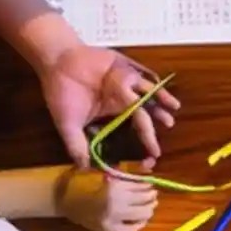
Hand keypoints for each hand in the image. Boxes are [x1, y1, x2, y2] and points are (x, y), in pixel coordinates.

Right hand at [38, 45, 180, 167]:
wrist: (57, 61)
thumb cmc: (61, 92)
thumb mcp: (68, 123)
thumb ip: (76, 145)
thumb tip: (83, 169)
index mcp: (113, 111)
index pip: (133, 130)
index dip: (143, 141)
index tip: (151, 156)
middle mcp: (123, 98)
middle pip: (144, 114)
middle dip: (153, 127)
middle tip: (163, 138)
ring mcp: (126, 82)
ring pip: (149, 93)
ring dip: (162, 100)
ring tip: (174, 108)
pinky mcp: (125, 67)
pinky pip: (142, 75)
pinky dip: (151, 81)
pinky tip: (160, 86)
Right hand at [57, 170, 158, 230]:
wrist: (60, 198)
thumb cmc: (81, 180)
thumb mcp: (102, 170)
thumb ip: (125, 170)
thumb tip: (150, 164)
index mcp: (113, 187)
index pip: (140, 186)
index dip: (147, 184)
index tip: (149, 182)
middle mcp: (115, 204)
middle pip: (144, 201)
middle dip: (151, 196)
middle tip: (153, 193)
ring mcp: (111, 219)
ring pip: (141, 215)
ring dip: (149, 209)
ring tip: (150, 204)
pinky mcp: (107, 230)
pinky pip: (130, 230)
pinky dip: (139, 224)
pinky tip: (141, 218)